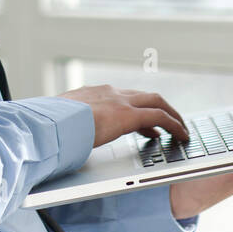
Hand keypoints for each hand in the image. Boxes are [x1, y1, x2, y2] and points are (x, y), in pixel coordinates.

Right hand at [58, 84, 189, 148]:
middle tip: (171, 122)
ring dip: (171, 115)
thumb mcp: (62, 124)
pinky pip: (160, 117)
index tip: (145, 122)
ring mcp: (119, 101)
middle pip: (144, 95)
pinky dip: (173, 124)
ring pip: (156, 102)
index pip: (123, 98)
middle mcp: (109, 93)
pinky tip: (181, 135)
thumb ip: (71, 127)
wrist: (50, 122)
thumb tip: (66, 138)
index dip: (138, 109)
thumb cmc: (51, 126)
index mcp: (93, 94)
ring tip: (181, 130)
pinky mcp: (127, 114)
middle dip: (161, 108)